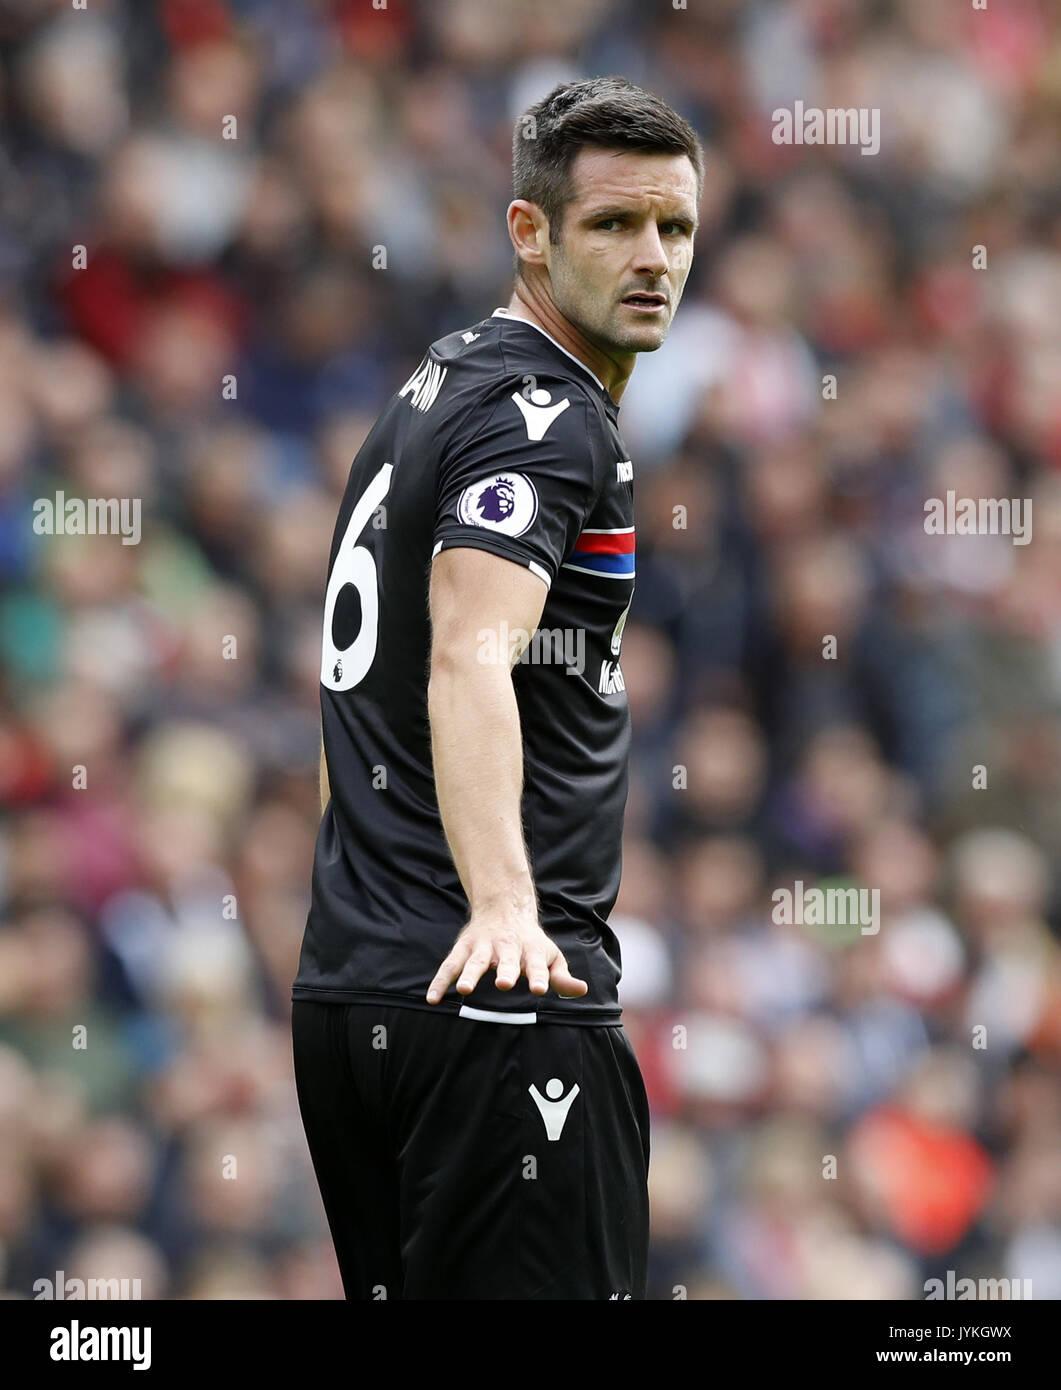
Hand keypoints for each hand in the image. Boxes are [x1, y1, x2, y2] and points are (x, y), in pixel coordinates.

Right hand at [426, 908, 588, 1002]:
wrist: (504, 906)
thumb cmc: (530, 941)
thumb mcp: (550, 956)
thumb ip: (562, 976)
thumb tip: (582, 991)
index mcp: (530, 951)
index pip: (537, 965)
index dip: (539, 977)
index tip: (539, 989)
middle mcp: (506, 948)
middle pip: (506, 960)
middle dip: (505, 971)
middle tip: (503, 984)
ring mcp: (483, 947)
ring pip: (474, 961)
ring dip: (470, 974)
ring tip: (465, 989)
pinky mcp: (463, 948)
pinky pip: (449, 966)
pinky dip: (440, 981)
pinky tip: (432, 998)